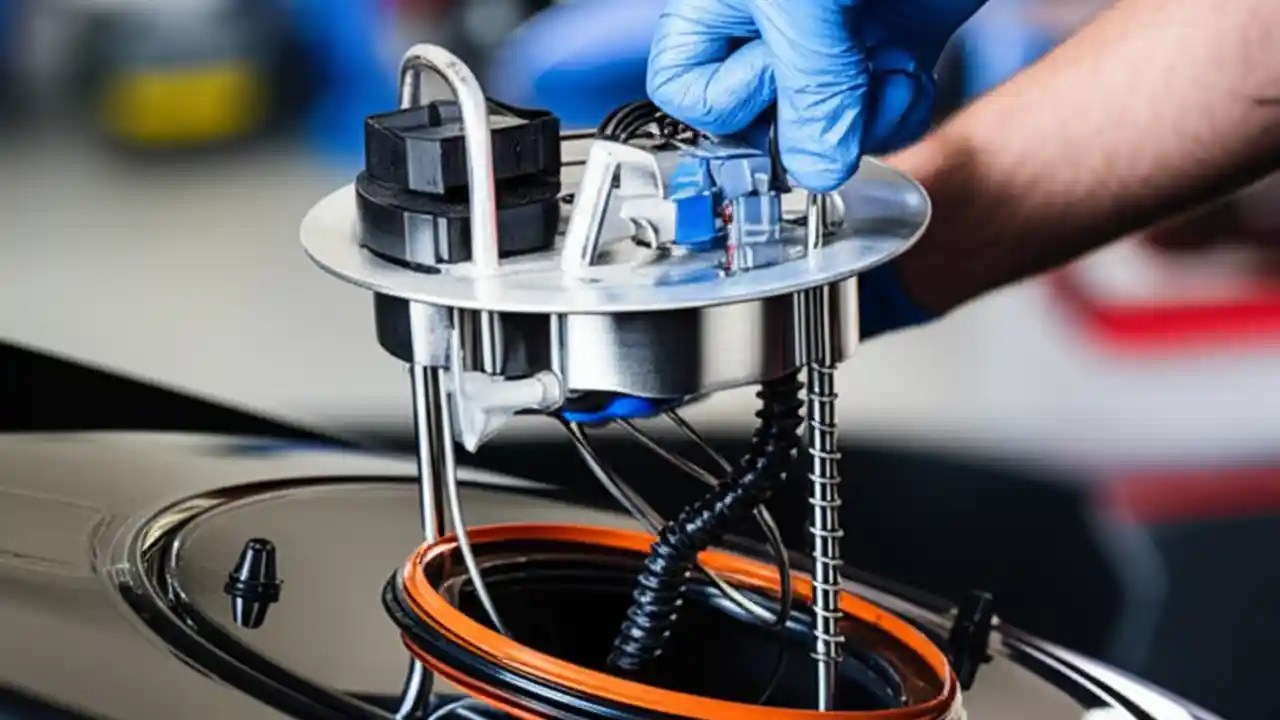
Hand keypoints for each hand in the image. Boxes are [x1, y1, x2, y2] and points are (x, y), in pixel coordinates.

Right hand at [649, 0, 984, 190]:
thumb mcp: (806, 2)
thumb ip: (810, 86)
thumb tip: (816, 167)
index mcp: (722, 6)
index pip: (687, 88)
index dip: (728, 101)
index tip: (771, 80)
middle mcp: (774, 27)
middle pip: (764, 117)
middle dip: (805, 117)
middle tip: (836, 86)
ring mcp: (836, 38)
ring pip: (828, 125)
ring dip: (861, 118)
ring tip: (880, 71)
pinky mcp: (896, 43)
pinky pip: (885, 112)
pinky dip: (901, 108)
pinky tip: (909, 72)